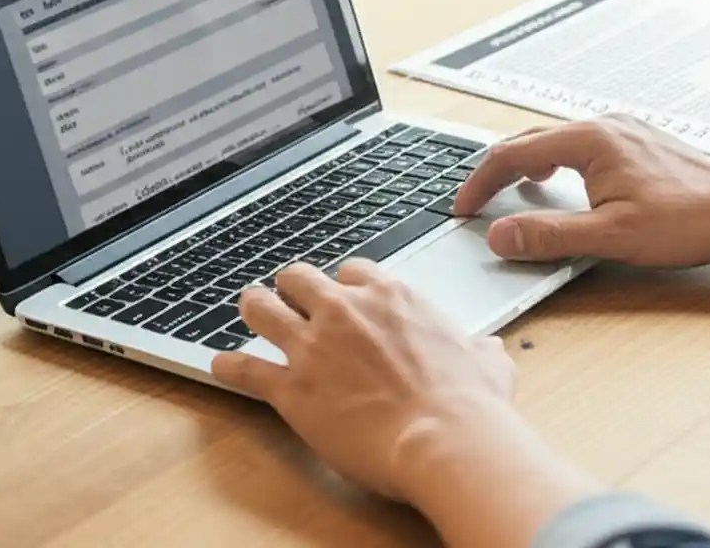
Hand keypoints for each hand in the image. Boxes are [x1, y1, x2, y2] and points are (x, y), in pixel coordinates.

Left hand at [210, 260, 515, 503]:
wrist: (446, 437)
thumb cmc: (470, 402)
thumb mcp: (488, 360)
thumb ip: (479, 348)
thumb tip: (488, 351)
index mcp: (394, 298)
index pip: (354, 273)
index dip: (346, 286)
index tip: (345, 298)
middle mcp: (348, 312)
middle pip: (301, 278)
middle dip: (294, 287)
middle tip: (290, 297)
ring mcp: (315, 347)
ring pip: (263, 308)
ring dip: (254, 307)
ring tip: (248, 308)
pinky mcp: (292, 388)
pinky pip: (246, 368)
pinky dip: (229, 367)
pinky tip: (220, 365)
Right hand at [454, 115, 709, 265]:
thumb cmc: (689, 219)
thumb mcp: (611, 236)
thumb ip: (550, 235)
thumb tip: (501, 235)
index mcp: (590, 141)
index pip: (513, 154)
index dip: (480, 183)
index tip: (463, 208)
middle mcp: (605, 126)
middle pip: (532, 141)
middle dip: (499, 172)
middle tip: (478, 202)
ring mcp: (625, 131)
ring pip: (559, 142)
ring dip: (529, 166)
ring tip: (515, 193)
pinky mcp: (641, 143)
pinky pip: (584, 147)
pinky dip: (560, 165)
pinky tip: (568, 186)